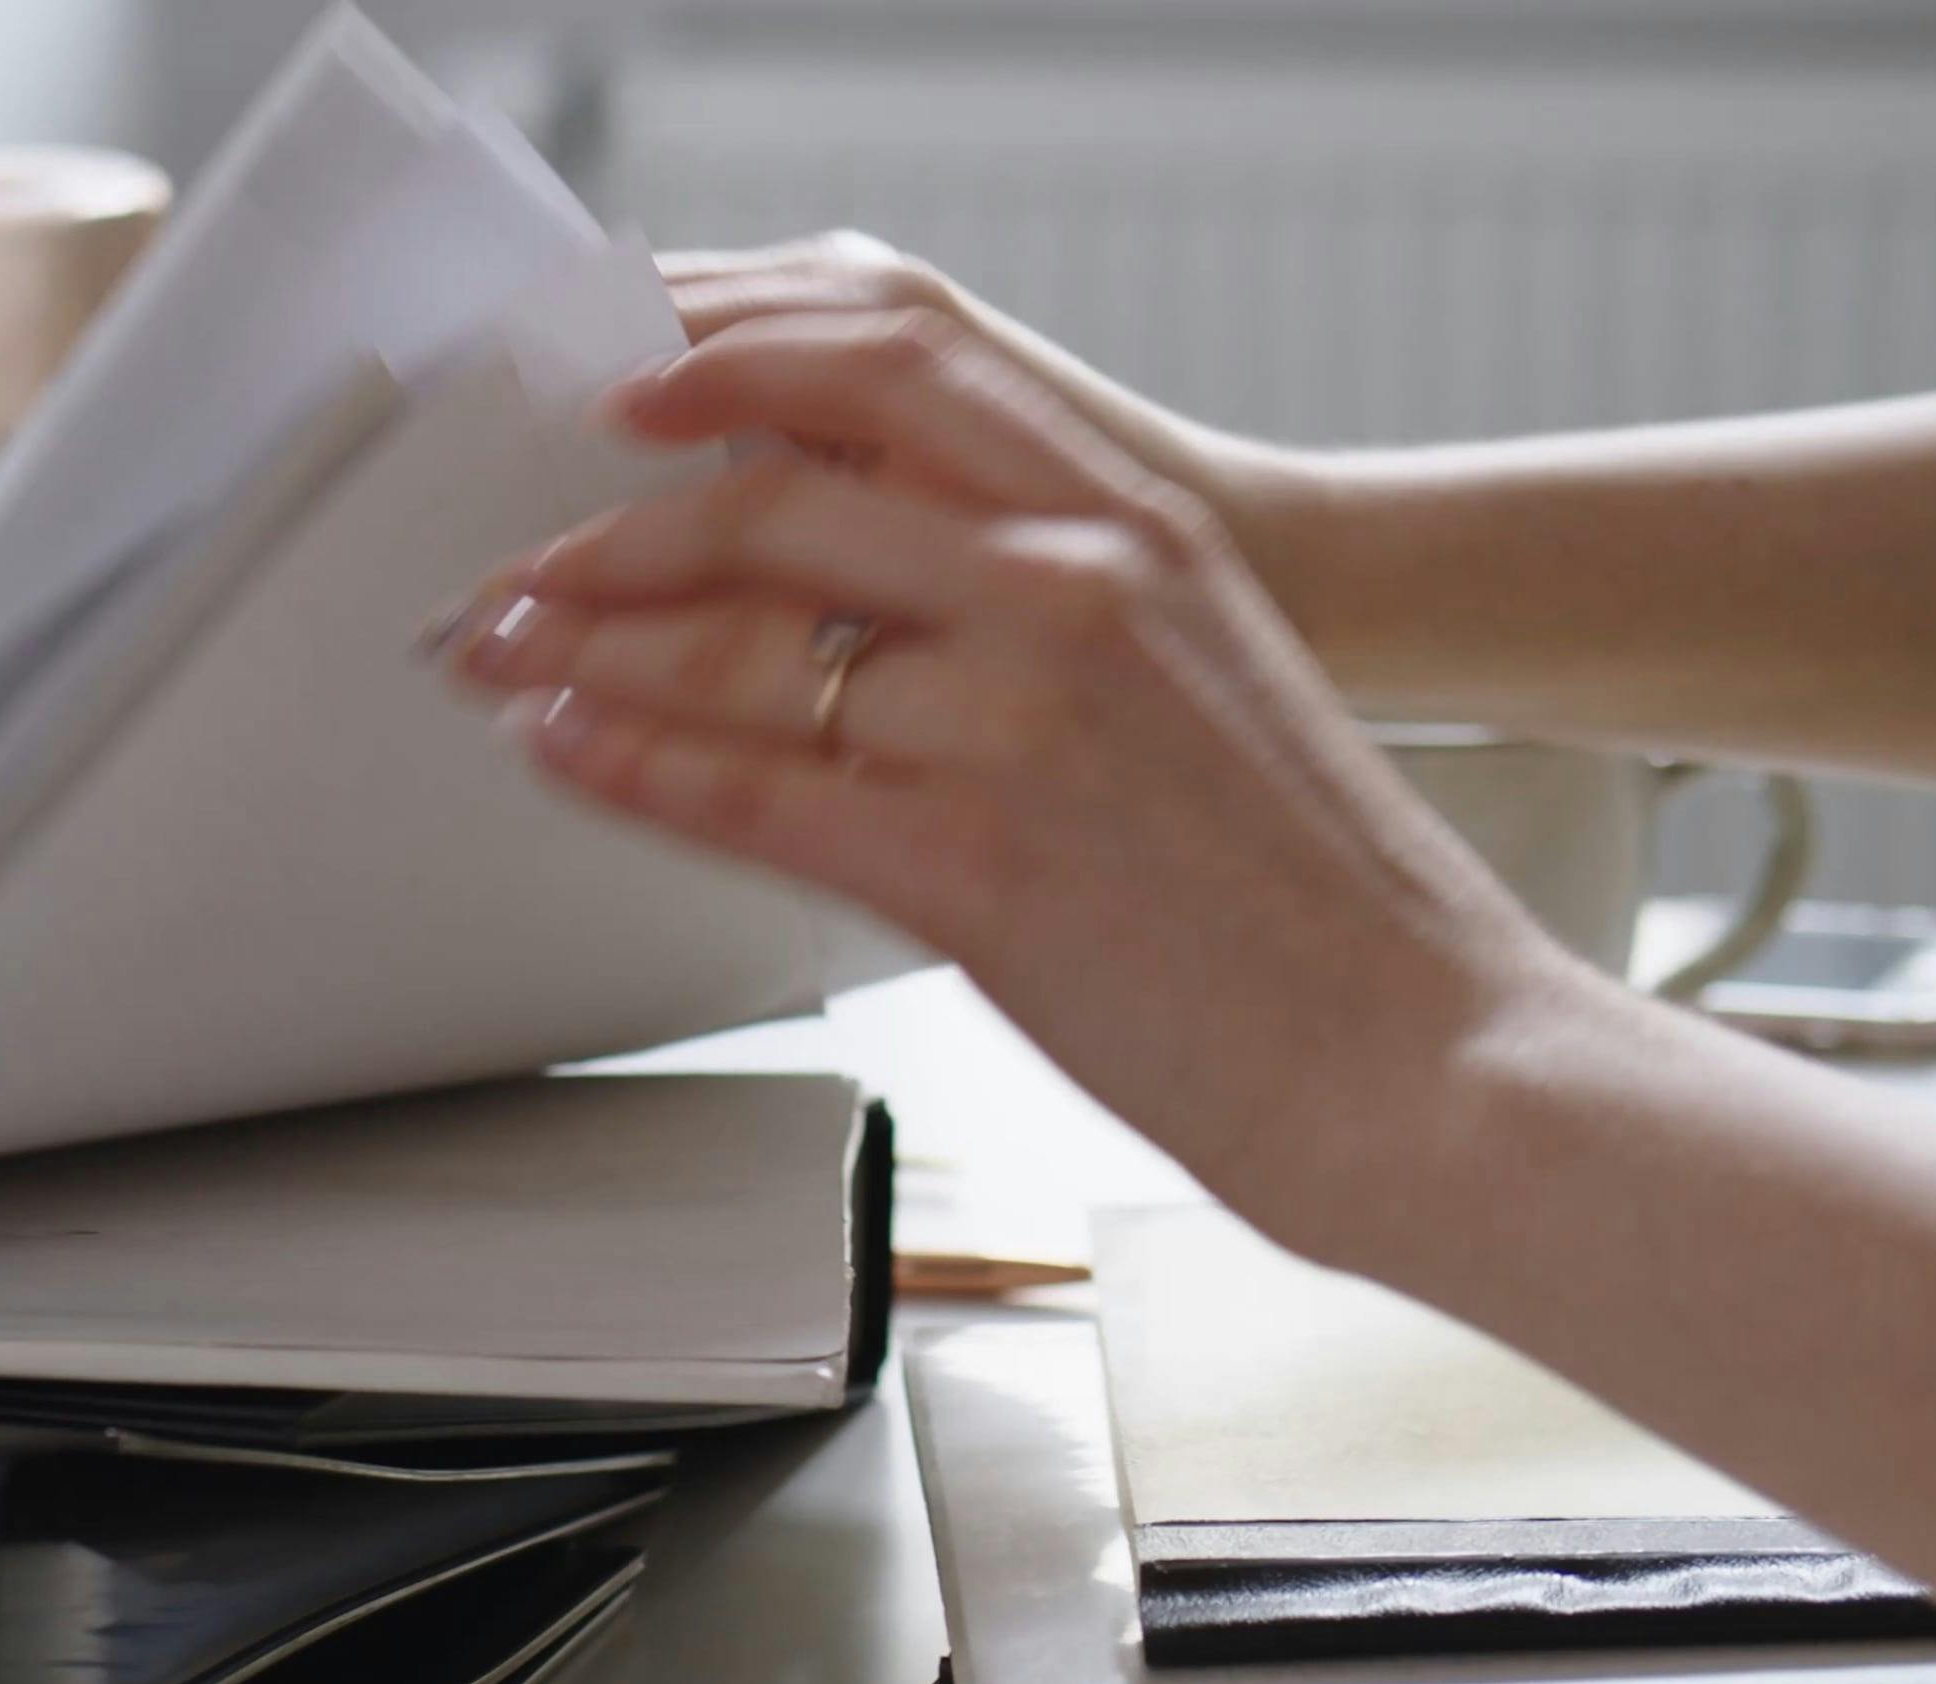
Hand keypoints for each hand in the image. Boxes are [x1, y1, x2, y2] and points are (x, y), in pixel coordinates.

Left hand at [426, 273, 1604, 1256]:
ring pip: (741, 648)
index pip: (898, 379)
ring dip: (585, 649)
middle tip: (521, 562)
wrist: (1432, 1058)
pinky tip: (563, 750)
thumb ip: (1057, 599)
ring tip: (502, 655)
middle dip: (613, 531)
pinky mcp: (980, 867)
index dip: (735, 373)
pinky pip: (756, 794)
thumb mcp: (1203, 673)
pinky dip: (633, 766)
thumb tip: (876, 587)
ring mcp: (1023, 726)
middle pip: (780, 500)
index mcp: (1138, 530)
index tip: (630, 402)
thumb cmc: (1314, 896)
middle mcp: (1076, 594)